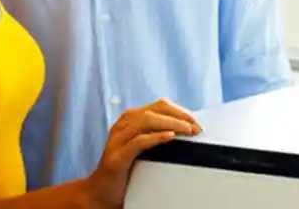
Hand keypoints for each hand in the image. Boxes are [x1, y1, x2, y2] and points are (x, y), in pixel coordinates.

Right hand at [83, 98, 200, 207]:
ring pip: (146, 121)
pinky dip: (155, 137)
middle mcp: (122, 125)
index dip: (180, 111)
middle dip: (179, 116)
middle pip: (154, 110)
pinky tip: (169, 137)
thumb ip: (158, 134)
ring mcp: (117, 140)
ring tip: (187, 131)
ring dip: (171, 124)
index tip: (196, 121)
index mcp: (130, 119)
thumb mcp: (144, 147)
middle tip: (196, 128)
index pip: (159, 106)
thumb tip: (188, 129)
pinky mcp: (116, 157)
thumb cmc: (127, 168)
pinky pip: (137, 142)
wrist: (102, 192)